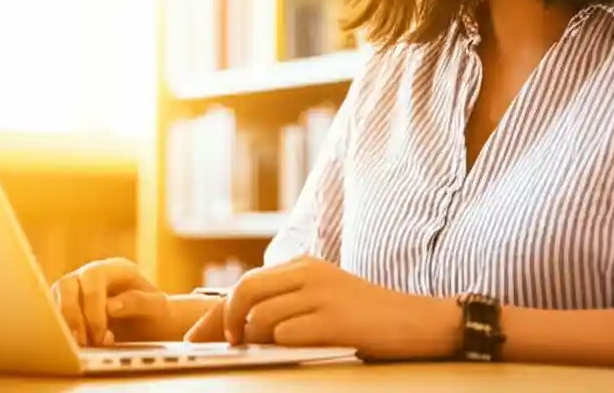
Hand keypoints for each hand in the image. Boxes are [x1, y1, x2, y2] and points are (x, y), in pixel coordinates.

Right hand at [50, 258, 170, 345]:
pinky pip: (53, 313)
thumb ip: (139, 302)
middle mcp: (92, 274)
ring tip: (81, 346)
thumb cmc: (155, 313)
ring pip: (55, 297)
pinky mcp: (67, 305)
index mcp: (116, 268)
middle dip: (72, 316)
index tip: (103, 336)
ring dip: (64, 324)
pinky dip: (61, 330)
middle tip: (83, 342)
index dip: (93, 307)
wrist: (151, 323)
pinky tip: (76, 345)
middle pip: (67, 283)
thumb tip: (111, 306)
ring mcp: (77, 288)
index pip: (92, 277)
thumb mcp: (158, 308)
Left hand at [189, 255, 461, 359]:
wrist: (415, 322)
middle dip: (225, 323)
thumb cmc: (365, 317)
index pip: (245, 283)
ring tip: (275, 348)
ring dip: (259, 339)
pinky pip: (288, 334)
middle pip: (245, 292)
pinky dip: (285, 346)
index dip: (216, 312)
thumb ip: (285, 302)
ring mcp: (322, 295)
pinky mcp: (334, 320)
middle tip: (226, 346)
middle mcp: (309, 273)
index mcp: (302, 265)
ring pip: (262, 317)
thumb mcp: (322, 297)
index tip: (198, 336)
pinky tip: (303, 347)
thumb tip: (239, 327)